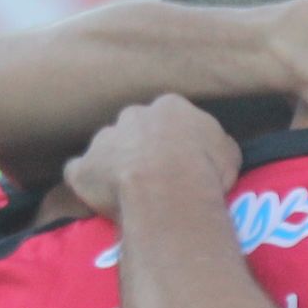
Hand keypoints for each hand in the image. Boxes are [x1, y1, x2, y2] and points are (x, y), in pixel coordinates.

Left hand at [66, 95, 242, 220]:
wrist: (168, 187)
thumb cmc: (205, 168)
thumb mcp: (229, 153)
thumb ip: (215, 145)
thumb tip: (213, 150)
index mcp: (169, 107)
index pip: (169, 118)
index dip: (174, 142)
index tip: (181, 162)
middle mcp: (132, 116)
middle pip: (133, 129)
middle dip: (140, 149)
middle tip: (154, 178)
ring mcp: (103, 140)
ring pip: (105, 149)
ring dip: (113, 166)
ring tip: (127, 194)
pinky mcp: (82, 169)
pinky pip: (78, 173)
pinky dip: (84, 184)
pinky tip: (95, 200)